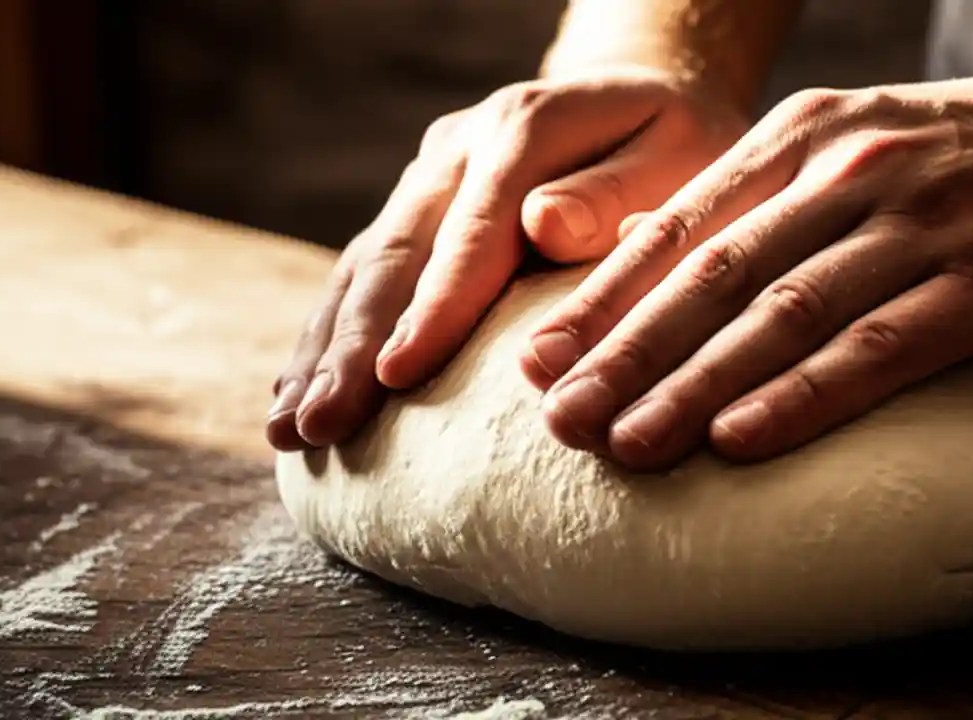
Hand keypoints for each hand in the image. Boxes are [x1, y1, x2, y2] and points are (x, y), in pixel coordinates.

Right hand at [267, 69, 747, 450]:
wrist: (646, 92)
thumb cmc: (682, 144)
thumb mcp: (683, 152)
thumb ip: (620, 191)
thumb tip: (545, 225)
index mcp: (526, 129)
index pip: (475, 232)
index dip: (434, 307)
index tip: (395, 376)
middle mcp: (462, 148)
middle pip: (398, 252)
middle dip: (353, 346)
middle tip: (317, 424)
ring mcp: (431, 175)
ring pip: (365, 266)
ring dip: (323, 349)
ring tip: (288, 425)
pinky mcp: (419, 206)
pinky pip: (364, 271)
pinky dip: (327, 333)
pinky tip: (297, 387)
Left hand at [523, 57, 972, 469]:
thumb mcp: (861, 145)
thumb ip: (764, 200)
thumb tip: (656, 259)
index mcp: (806, 137)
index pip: (678, 228)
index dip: (601, 300)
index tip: (536, 360)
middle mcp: (848, 173)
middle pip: (708, 276)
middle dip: (622, 353)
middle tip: (555, 419)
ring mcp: (917, 227)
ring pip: (778, 316)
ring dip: (691, 386)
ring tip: (623, 446)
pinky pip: (877, 349)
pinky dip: (803, 396)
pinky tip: (741, 440)